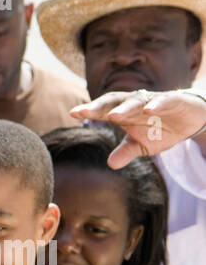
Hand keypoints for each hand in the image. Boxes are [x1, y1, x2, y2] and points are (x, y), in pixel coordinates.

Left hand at [71, 89, 205, 166]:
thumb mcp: (143, 145)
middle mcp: (137, 104)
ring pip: (137, 101)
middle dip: (98, 106)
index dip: (89, 111)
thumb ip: (126, 152)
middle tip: (83, 111)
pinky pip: (164, 101)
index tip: (72, 113)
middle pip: (114, 101)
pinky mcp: (175, 101)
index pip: (104, 110)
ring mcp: (155, 101)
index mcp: (125, 113)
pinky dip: (157, 104)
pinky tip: (149, 110)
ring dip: (125, 107)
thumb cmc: (162, 129)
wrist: (192, 119)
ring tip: (113, 115)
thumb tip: (110, 164)